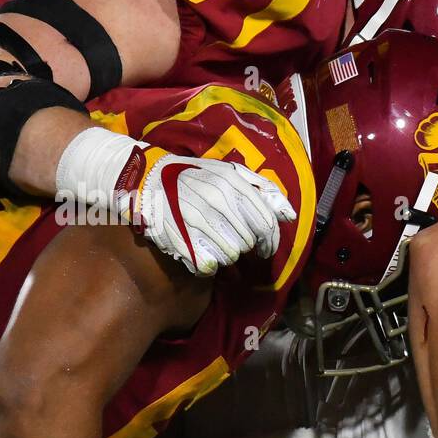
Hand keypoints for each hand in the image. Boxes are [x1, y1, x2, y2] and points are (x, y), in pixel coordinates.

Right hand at [127, 152, 293, 276]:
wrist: (148, 176)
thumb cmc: (195, 175)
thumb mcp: (229, 172)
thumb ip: (262, 190)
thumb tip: (289, 215)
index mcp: (231, 182)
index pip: (265, 222)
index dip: (271, 241)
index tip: (267, 248)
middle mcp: (215, 200)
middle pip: (248, 242)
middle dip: (249, 247)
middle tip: (241, 244)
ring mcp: (195, 219)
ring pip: (230, 255)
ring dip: (229, 255)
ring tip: (220, 243)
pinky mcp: (178, 237)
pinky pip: (207, 265)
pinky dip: (209, 264)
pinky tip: (204, 252)